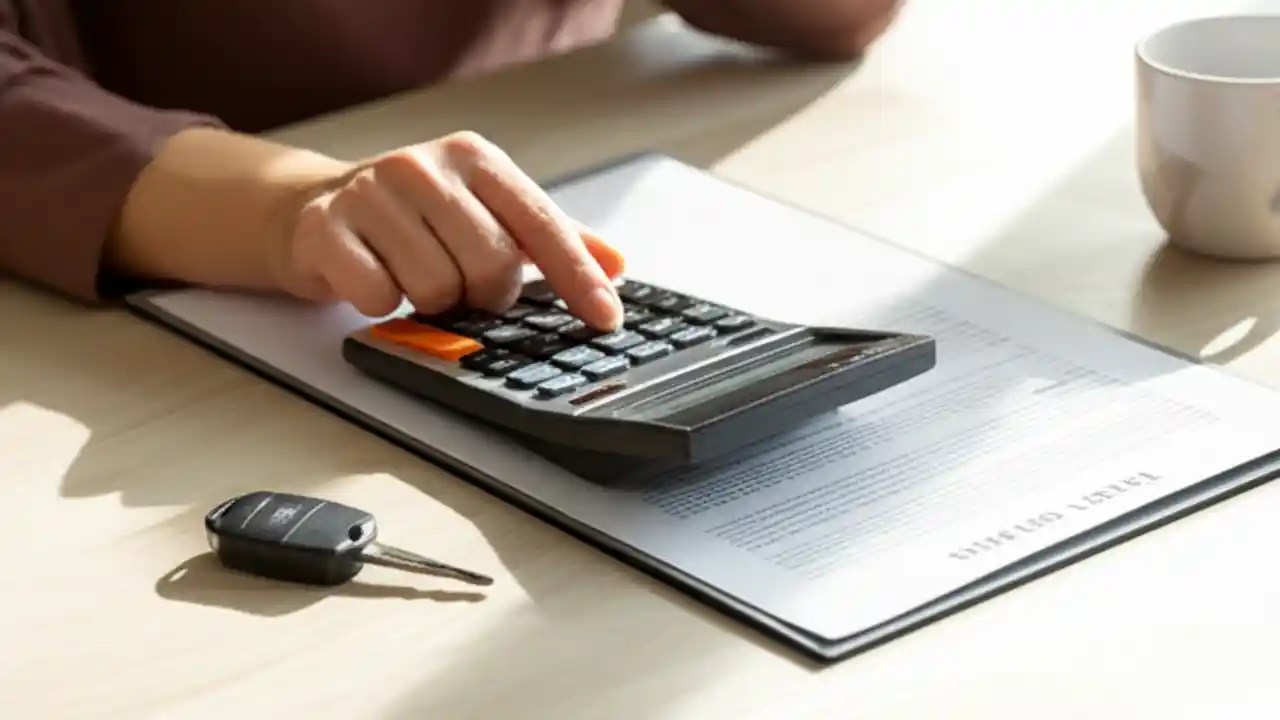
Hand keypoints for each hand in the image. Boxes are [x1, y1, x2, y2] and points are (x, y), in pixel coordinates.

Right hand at [274, 131, 624, 328]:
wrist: (310, 206)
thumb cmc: (413, 215)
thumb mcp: (485, 212)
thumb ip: (549, 236)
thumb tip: (616, 262)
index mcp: (474, 158)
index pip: (541, 224)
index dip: (578, 276)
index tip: (606, 319)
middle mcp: (424, 165)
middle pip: (491, 264)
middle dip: (484, 293)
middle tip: (463, 285)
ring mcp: (371, 192)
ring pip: (435, 287)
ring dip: (430, 301)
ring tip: (412, 276)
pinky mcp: (325, 227)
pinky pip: (378, 296)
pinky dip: (382, 304)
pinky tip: (374, 278)